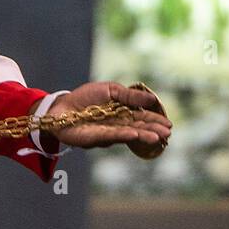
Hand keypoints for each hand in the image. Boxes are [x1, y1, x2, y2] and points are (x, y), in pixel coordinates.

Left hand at [45, 82, 171, 150]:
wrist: (60, 106)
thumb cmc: (85, 97)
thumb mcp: (110, 90)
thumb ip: (130, 96)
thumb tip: (152, 99)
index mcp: (122, 114)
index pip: (142, 118)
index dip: (154, 121)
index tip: (168, 124)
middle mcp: (117, 126)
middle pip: (137, 128)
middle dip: (152, 130)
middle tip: (166, 132)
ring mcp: (106, 134)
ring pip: (126, 134)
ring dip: (142, 135)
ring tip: (156, 136)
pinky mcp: (94, 139)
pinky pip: (110, 136)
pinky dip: (122, 134)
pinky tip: (134, 134)